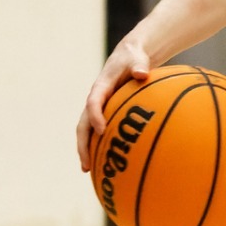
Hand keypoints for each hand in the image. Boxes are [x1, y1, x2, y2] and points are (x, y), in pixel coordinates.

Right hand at [77, 40, 153, 171]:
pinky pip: (96, 131)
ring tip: (87, 169)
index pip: (93, 102)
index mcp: (101, 86)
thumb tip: (142, 73)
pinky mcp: (103, 113)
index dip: (95, 115)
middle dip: (83, 143)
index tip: (102, 130)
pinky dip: (96, 145)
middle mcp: (95, 99)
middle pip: (83, 123)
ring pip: (86, 130)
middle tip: (86, 162)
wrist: (127, 57)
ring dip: (85, 149)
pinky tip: (101, 162)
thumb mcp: (137, 59)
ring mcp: (98, 108)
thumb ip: (139, 65)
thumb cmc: (134, 59)